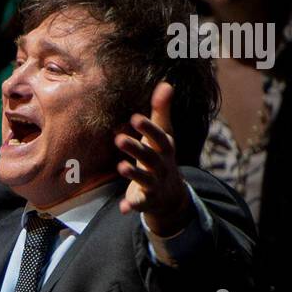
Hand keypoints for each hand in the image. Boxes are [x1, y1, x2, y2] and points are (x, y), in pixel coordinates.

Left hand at [116, 81, 191, 235]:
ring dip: (134, 174)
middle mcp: (162, 166)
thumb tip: (166, 84)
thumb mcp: (164, 135)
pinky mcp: (146, 200)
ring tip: (121, 167)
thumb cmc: (162, 156)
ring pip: (145, 179)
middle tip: (118, 139)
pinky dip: (132, 205)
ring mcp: (155, 184)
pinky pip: (140, 204)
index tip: (135, 118)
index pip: (160, 137)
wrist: (172, 195)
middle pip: (150, 157)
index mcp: (165, 149)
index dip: (149, 128)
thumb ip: (162, 111)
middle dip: (136, 148)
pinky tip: (122, 207)